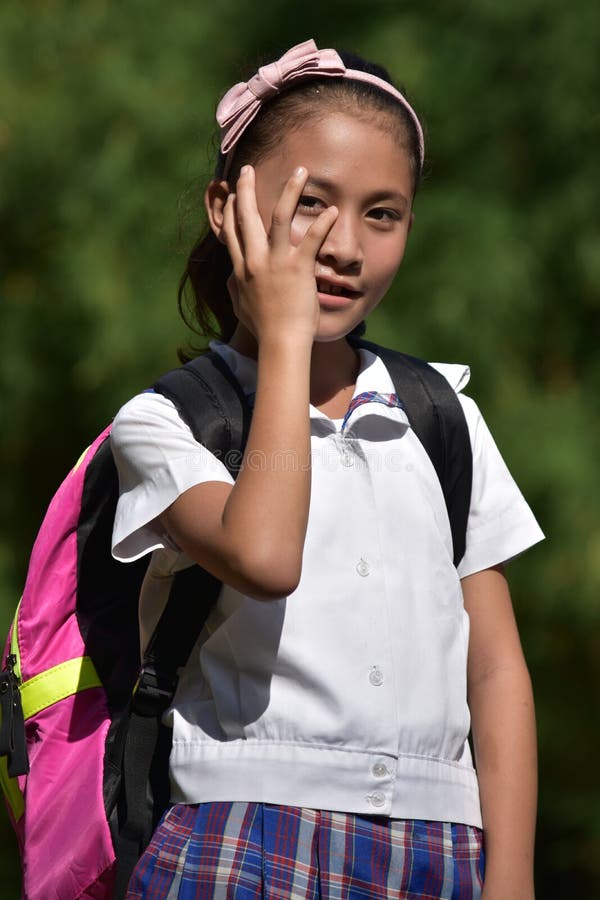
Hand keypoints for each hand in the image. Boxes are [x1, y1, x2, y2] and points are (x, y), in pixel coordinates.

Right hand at [221, 164, 337, 344]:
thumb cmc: (264, 330)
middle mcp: (255, 261)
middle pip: (247, 217)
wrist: (280, 344)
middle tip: (248, 169)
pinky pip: (311, 240)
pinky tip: (332, 210)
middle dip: (246, 189)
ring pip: (279, 217)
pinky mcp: (298, 269)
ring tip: (301, 171)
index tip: (233, 194)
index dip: (230, 210)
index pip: (231, 232)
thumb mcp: (240, 307)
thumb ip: (234, 289)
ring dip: (290, 191)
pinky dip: (322, 223)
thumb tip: (229, 280)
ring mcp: (276, 263)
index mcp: (241, 270)